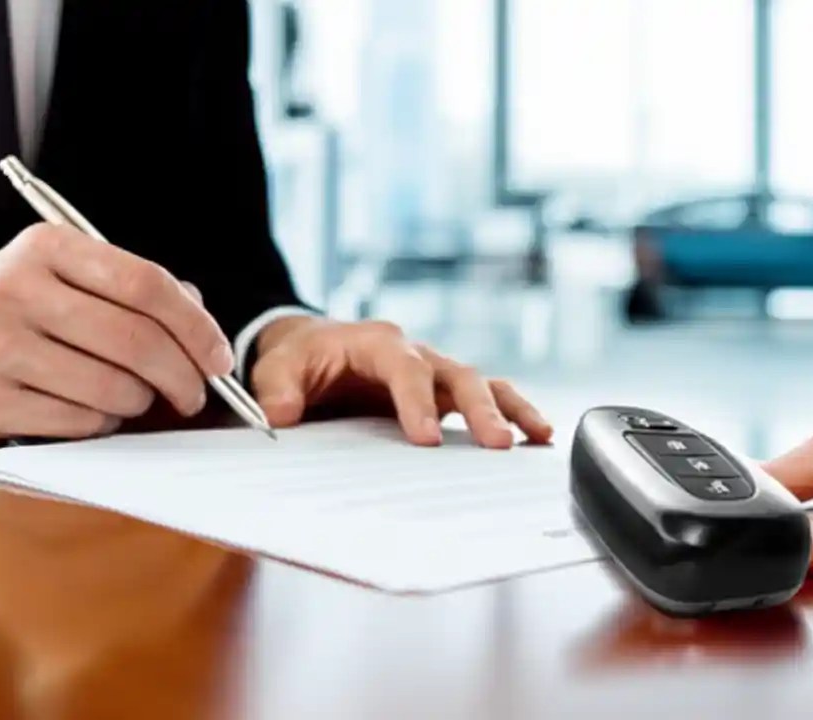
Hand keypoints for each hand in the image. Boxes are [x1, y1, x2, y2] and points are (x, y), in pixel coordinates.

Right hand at [0, 225, 232, 440]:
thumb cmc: (17, 315)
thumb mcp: (63, 280)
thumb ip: (134, 291)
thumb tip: (202, 326)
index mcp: (44, 247)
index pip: (147, 284)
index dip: (197, 327)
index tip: (220, 358)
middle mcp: (13, 289)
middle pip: (137, 341)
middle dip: (183, 377)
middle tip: (195, 394)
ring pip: (113, 388)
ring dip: (138, 402)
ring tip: (127, 396)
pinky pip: (78, 422)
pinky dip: (99, 424)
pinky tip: (85, 411)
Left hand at [249, 316, 553, 447]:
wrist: (314, 350)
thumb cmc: (301, 360)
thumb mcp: (276, 369)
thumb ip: (277, 389)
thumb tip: (282, 415)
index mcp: (378, 342)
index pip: (405, 368)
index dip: (417, 401)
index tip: (426, 439)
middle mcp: (417, 354)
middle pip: (457, 374)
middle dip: (479, 408)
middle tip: (496, 444)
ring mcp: (437, 374)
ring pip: (482, 384)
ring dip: (508, 409)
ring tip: (536, 437)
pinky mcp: (446, 394)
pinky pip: (487, 398)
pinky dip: (512, 413)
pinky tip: (536, 437)